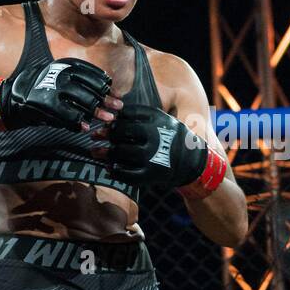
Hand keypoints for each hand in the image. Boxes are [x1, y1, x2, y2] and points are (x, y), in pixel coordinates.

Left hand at [94, 103, 211, 187]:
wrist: (194, 163)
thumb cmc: (173, 140)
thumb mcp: (165, 121)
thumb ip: (143, 117)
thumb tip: (113, 113)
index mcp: (159, 120)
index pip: (129, 114)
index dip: (115, 117)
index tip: (108, 121)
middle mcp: (155, 137)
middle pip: (121, 132)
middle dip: (106, 133)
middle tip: (96, 135)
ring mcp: (152, 157)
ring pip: (120, 152)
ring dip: (105, 152)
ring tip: (95, 152)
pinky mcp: (151, 175)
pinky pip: (126, 174)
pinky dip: (115, 171)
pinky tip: (109, 168)